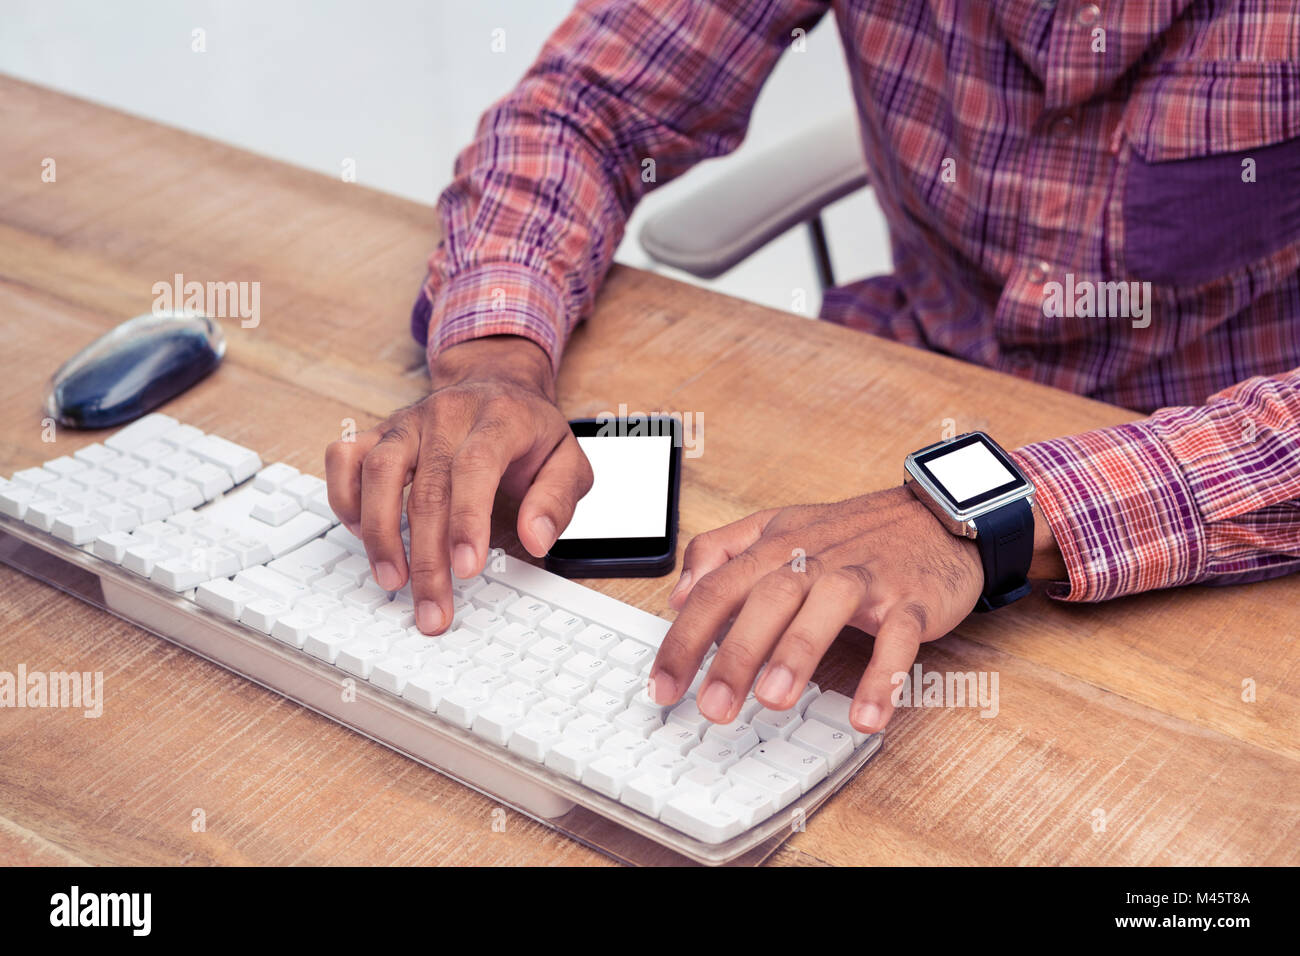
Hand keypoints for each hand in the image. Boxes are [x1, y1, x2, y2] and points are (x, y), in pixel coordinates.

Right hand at [325, 335, 592, 634]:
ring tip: (392, 579)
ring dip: (380, 533)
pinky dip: (345, 498)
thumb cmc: (529, 431)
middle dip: (427, 557)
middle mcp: (447, 414)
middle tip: (433, 607)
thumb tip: (536, 539)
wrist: (497, 383)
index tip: (466, 568)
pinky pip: (344, 458)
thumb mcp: (568, 460)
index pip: (475, 466)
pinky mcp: (380, 431)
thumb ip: (556, 500)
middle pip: (428, 487)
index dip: (467, 520)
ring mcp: (408, 421)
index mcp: (499, 418)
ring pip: (378, 471)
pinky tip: (362, 533)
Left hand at [648, 486, 985, 734]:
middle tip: (713, 707)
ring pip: (827, 607)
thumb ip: (721, 551)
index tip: (663, 687)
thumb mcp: (778, 527)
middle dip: (736, 654)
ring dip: (799, 651)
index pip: (718, 589)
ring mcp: (865, 577)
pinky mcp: (911, 598)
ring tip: (774, 701)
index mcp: (777, 547)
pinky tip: (867, 716)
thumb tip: (679, 592)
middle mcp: (816, 559)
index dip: (685, 638)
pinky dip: (884, 675)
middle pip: (767, 599)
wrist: (936, 514)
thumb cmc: (851, 532)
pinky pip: (898, 637)